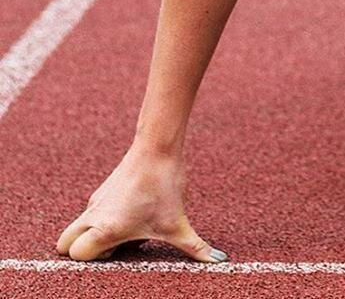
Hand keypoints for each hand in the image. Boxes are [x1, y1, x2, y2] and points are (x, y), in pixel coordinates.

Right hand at [56, 146, 225, 263]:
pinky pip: (92, 211)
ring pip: (77, 226)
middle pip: (64, 244)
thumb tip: (218, 260)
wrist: (159, 146)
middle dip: (81, 250)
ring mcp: (95, 201)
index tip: (119, 252)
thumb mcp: (179, 223)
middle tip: (113, 244)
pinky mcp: (102, 190)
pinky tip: (132, 210)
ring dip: (93, 232)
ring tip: (125, 227)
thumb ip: (195, 248)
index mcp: (105, 228)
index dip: (94, 259)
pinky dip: (102, 217)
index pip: (76, 255)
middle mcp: (93, 215)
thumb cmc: (165, 185)